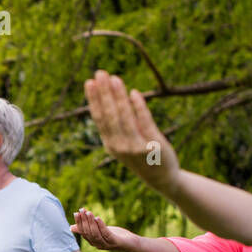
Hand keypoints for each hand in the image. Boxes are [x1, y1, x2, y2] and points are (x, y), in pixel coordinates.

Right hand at [71, 208, 135, 251]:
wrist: (130, 243)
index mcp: (93, 242)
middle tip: (82, 210)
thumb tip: (71, 227)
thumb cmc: (114, 236)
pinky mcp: (114, 242)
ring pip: (95, 234)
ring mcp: (106, 244)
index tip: (76, 212)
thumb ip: (88, 228)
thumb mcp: (100, 231)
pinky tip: (98, 218)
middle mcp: (98, 244)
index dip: (79, 223)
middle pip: (88, 233)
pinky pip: (105, 234)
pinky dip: (101, 225)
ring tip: (89, 212)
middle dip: (84, 221)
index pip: (83, 232)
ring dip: (91, 223)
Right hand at [84, 70, 180, 193]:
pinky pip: (144, 123)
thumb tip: (113, 95)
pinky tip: (135, 93)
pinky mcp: (153, 146)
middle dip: (104, 93)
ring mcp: (136, 147)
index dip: (94, 100)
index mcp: (111, 144)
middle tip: (100, 73)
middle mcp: (120, 147)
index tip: (89, 82)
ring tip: (115, 78)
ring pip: (124, 118)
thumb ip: (120, 124)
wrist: (162, 178)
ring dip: (119, 97)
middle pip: (109, 116)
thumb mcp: (126, 142)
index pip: (100, 119)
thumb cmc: (142, 156)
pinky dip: (139, 107)